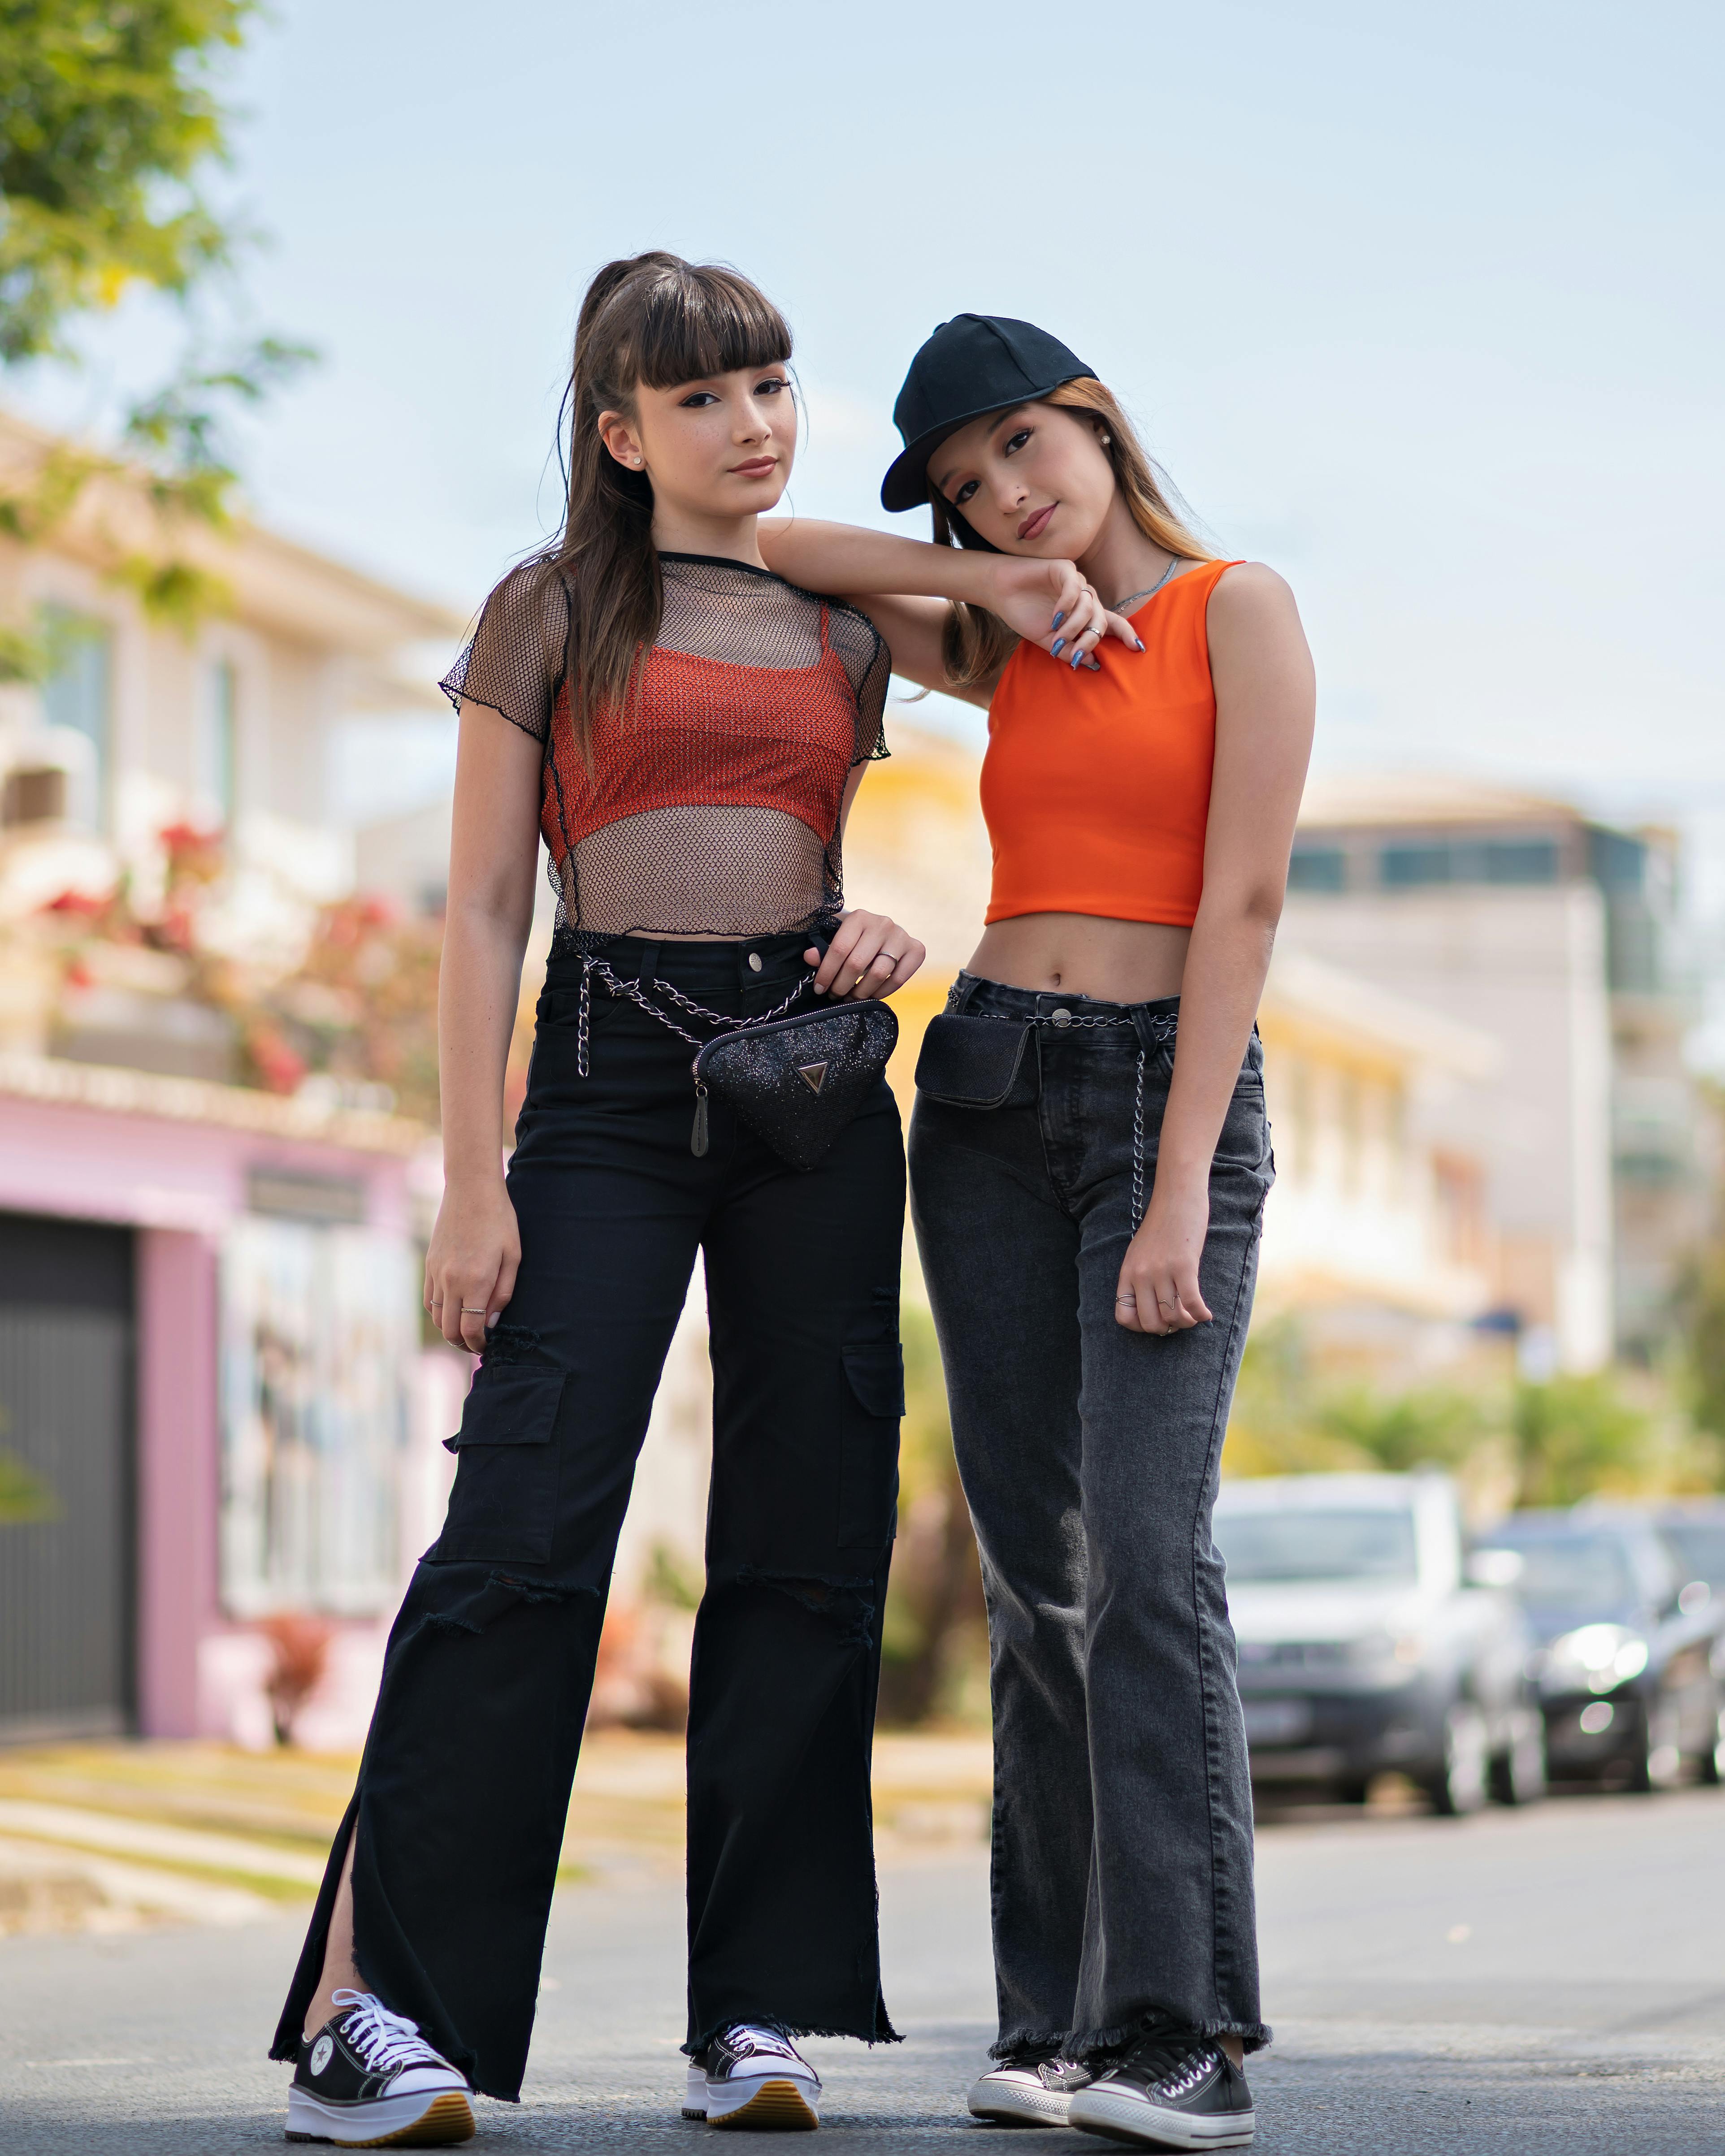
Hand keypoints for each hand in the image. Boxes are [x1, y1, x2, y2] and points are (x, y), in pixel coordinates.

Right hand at [425, 1177, 520, 1352]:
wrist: (471, 1190)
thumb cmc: (500, 1221)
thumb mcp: (513, 1257)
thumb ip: (503, 1294)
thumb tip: (492, 1323)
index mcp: (476, 1281)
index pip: (471, 1329)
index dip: (479, 1345)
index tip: (487, 1346)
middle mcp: (451, 1281)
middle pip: (450, 1330)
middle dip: (464, 1343)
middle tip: (477, 1344)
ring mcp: (436, 1273)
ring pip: (436, 1318)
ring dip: (450, 1329)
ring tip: (466, 1330)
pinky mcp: (429, 1264)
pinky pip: (429, 1300)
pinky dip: (439, 1312)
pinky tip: (454, 1309)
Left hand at [805, 910, 925, 999]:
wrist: (883, 932)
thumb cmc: (856, 937)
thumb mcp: (837, 937)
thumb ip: (823, 948)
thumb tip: (810, 957)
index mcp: (859, 917)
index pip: (839, 949)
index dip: (827, 972)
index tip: (820, 988)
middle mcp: (882, 923)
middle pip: (857, 963)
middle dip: (842, 985)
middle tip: (835, 995)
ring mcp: (901, 936)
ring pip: (878, 973)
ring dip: (861, 992)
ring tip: (851, 998)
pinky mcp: (916, 949)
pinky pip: (899, 979)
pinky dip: (883, 992)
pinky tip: (871, 996)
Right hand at [985, 557, 1143, 671]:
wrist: (1000, 591)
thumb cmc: (1024, 614)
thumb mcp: (1048, 641)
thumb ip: (1069, 651)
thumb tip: (1093, 663)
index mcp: (1084, 614)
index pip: (1112, 623)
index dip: (1126, 634)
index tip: (1138, 648)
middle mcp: (1084, 597)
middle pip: (1102, 619)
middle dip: (1092, 640)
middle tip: (1079, 655)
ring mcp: (1076, 582)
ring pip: (1089, 606)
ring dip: (1074, 627)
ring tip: (1057, 637)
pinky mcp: (1064, 568)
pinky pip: (1073, 588)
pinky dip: (1066, 605)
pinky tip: (1055, 617)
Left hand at [1115, 1175, 1212, 1333]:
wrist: (1176, 1196)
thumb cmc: (1163, 1225)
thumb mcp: (1141, 1252)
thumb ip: (1141, 1277)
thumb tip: (1155, 1309)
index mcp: (1127, 1272)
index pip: (1123, 1316)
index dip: (1141, 1327)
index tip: (1157, 1321)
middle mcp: (1141, 1274)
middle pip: (1150, 1323)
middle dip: (1167, 1329)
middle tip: (1179, 1320)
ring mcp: (1161, 1271)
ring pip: (1173, 1316)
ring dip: (1187, 1322)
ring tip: (1194, 1315)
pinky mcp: (1183, 1265)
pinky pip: (1191, 1303)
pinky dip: (1201, 1314)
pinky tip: (1206, 1314)